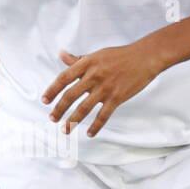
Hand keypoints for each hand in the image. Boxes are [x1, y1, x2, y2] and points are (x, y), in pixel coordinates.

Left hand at [42, 43, 162, 137]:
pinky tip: (89, 133)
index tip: (44, 100)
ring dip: (72, 121)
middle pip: (70, 95)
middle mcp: (94, 76)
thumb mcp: (97, 54)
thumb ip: (78, 59)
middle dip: (59, 109)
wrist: (144, 57)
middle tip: (52, 118)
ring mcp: (105, 88)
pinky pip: (103, 115)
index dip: (52, 90)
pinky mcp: (117, 97)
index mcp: (87, 63)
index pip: (64, 78)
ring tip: (65, 130)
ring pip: (84, 108)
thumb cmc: (120, 55)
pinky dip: (95, 126)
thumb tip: (61, 55)